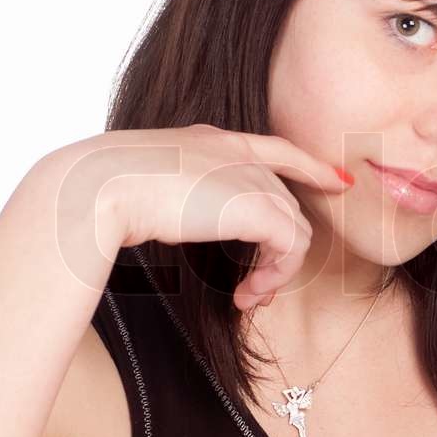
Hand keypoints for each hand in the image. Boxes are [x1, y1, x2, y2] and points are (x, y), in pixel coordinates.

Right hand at [49, 124, 353, 310]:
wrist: (99, 188)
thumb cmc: (103, 190)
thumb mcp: (146, 185)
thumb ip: (177, 194)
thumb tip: (180, 218)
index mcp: (209, 140)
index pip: (276, 148)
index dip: (309, 166)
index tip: (336, 181)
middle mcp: (235, 152)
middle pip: (285, 202)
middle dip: (281, 248)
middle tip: (258, 288)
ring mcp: (249, 177)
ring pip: (293, 228)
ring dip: (277, 269)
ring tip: (250, 297)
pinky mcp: (258, 207)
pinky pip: (290, 247)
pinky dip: (276, 274)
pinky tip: (247, 294)